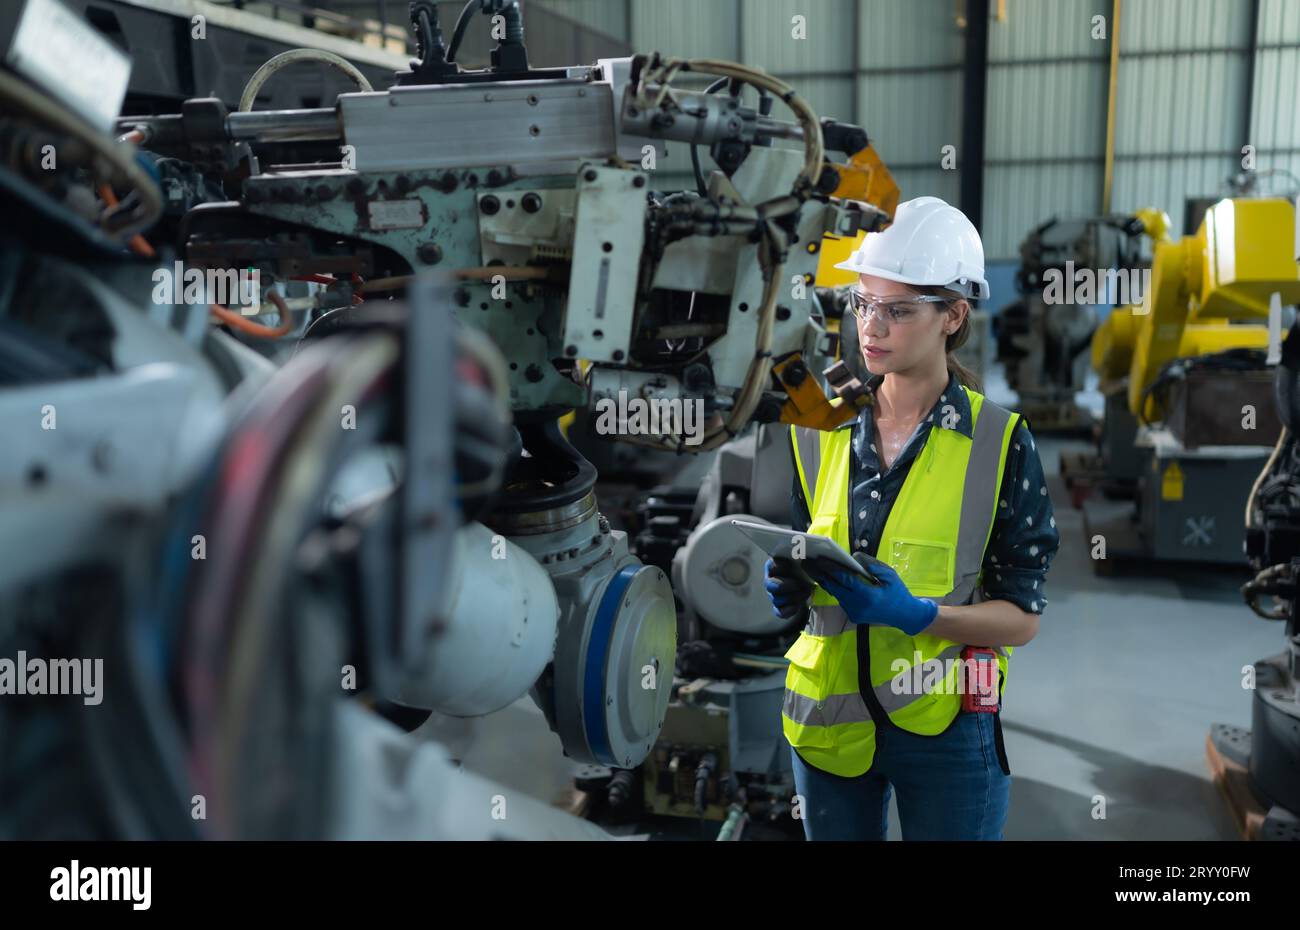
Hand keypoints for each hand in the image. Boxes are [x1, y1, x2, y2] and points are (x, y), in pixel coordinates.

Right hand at [764, 557, 812, 620]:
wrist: (812, 585)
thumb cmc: (808, 568)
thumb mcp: (808, 560)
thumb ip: (806, 556)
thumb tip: (808, 554)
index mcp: (776, 565)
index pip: (772, 566)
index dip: (782, 568)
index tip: (794, 567)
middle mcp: (771, 580)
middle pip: (770, 585)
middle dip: (787, 586)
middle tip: (802, 584)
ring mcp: (774, 595)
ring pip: (776, 599)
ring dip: (793, 597)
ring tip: (806, 592)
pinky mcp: (780, 607)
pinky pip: (780, 612)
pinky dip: (790, 610)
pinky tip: (799, 605)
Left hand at [808, 553, 937, 635]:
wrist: (904, 615)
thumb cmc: (898, 592)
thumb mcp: (890, 574)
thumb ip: (872, 565)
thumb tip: (854, 556)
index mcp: (868, 596)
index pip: (845, 580)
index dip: (831, 569)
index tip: (819, 559)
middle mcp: (858, 606)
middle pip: (834, 588)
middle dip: (819, 574)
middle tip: (806, 562)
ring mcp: (854, 613)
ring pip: (835, 594)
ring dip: (825, 580)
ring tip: (812, 567)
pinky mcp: (853, 616)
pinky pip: (840, 599)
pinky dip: (834, 588)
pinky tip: (825, 577)